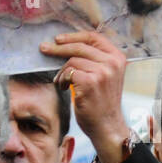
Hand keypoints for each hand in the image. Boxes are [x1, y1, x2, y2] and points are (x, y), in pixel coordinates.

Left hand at [40, 31, 130, 162]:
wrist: (107, 126)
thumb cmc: (102, 102)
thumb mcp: (106, 75)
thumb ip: (95, 59)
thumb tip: (68, 45)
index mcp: (117, 57)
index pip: (94, 37)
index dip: (74, 36)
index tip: (59, 39)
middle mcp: (112, 63)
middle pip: (80, 46)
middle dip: (58, 47)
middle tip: (44, 48)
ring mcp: (102, 72)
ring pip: (72, 61)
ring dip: (62, 72)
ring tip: (62, 83)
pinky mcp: (90, 82)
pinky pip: (68, 72)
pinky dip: (62, 80)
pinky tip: (64, 88)